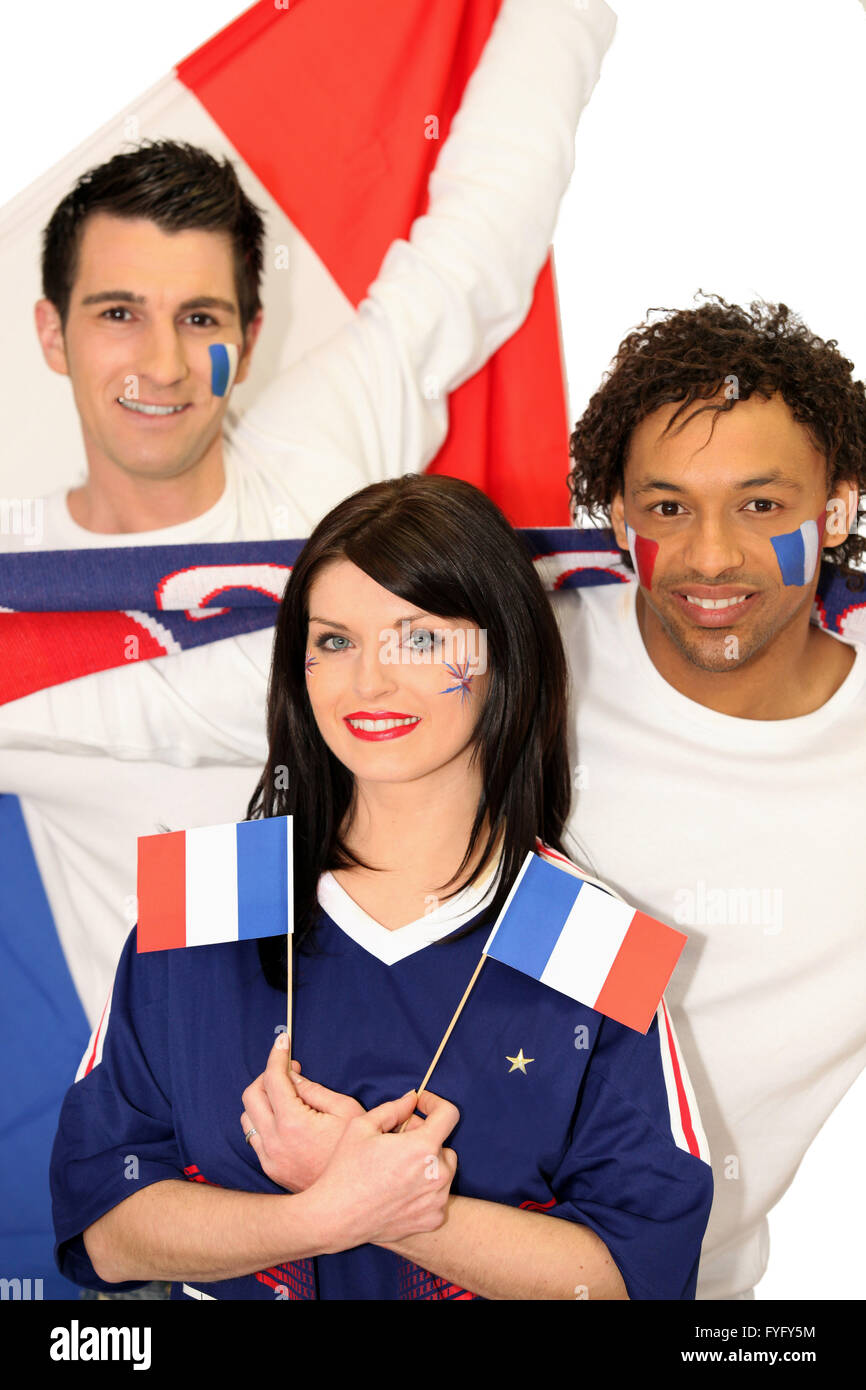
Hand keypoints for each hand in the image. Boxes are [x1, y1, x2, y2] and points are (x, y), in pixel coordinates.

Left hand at [240, 1034, 363, 1191]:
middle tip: (289, 1071)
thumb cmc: (356, 1153)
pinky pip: (254, 1137)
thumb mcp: (345, 1111)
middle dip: (266, 1076)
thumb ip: (314, 1090)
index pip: (273, 1079)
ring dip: (262, 1100)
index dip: (277, 1055)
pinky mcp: (270, 1169)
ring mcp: (269, 1157)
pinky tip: (283, 1119)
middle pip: (251, 1095)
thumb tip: (292, 1077)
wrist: (351, 1197)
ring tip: (287, 1096)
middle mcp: (274, 1140)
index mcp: (293, 1122)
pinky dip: (262, 1121)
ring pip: (247, 1117)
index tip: (282, 1041)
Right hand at [312, 1088, 458, 1251]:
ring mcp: (437, 1200)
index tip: (421, 1105)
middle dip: (424, 1138)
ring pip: (443, 1170)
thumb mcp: (362, 1126)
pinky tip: (400, 1191)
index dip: (434, 1103)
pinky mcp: (433, 1220)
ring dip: (427, 1164)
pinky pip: (438, 1195)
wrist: (336, 1217)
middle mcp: (438, 1175)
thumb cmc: (346, 1169)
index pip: (449, 1114)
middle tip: (397, 1143)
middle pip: (443, 1144)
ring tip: (397, 1169)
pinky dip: (425, 1190)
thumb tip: (413, 1099)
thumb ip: (394, 1108)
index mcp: (423, 1147)